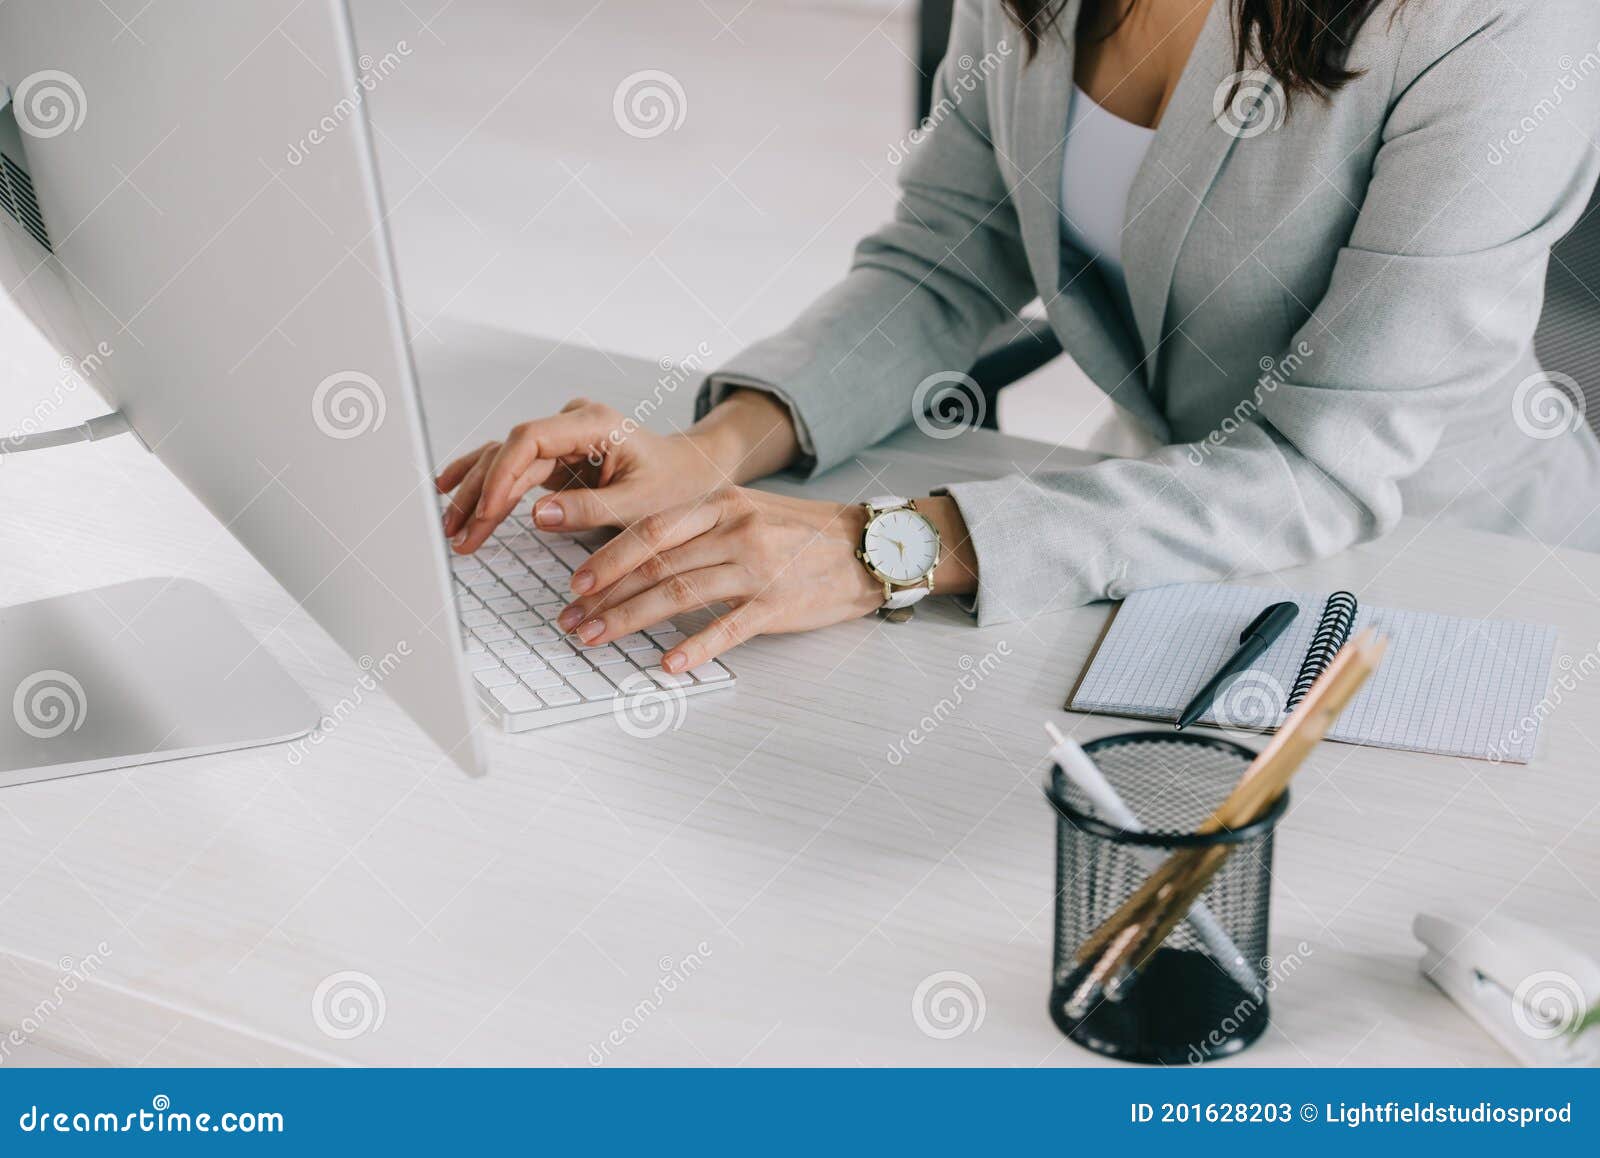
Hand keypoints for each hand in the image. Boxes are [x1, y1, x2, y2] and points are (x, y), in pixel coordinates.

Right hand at [435, 389, 800, 554]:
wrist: (693, 473)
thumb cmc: (676, 485)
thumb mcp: (640, 505)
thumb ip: (590, 510)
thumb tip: (536, 515)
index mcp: (594, 423)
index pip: (529, 438)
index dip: (501, 474)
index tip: (487, 512)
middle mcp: (571, 422)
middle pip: (508, 451)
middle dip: (481, 494)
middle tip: (458, 534)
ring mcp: (561, 438)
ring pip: (503, 459)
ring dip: (476, 494)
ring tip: (452, 529)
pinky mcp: (556, 457)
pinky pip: (512, 467)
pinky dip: (485, 483)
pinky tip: (452, 493)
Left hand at [555, 487, 884, 672]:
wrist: (868, 546)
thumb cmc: (803, 533)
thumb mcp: (749, 510)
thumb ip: (700, 526)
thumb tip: (641, 556)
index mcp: (722, 504)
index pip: (650, 530)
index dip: (607, 558)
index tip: (575, 583)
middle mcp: (735, 531)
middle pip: (655, 564)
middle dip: (604, 596)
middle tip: (571, 621)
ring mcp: (757, 568)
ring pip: (678, 594)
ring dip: (629, 619)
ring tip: (596, 640)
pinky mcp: (778, 604)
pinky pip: (727, 628)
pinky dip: (693, 647)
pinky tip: (666, 664)